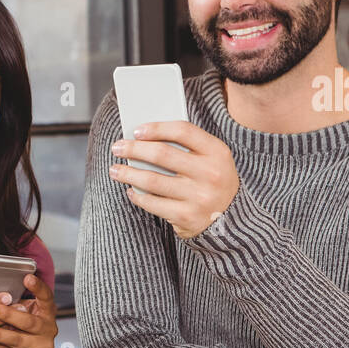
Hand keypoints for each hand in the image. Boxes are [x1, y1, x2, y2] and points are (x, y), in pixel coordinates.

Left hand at [0, 274, 57, 347]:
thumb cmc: (17, 328)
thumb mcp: (18, 313)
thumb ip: (12, 304)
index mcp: (47, 312)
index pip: (47, 297)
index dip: (38, 288)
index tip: (27, 278)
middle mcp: (49, 329)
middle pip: (29, 322)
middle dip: (7, 314)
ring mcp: (43, 347)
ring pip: (17, 340)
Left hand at [109, 121, 239, 238]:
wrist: (232, 219)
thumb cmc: (214, 182)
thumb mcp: (212, 159)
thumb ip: (188, 146)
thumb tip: (145, 138)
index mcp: (217, 153)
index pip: (183, 131)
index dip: (156, 128)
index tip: (137, 130)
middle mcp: (210, 174)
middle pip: (162, 154)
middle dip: (134, 149)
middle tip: (118, 147)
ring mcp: (198, 197)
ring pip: (151, 180)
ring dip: (128, 173)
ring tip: (115, 170)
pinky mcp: (186, 216)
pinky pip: (152, 203)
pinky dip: (137, 196)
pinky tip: (131, 190)